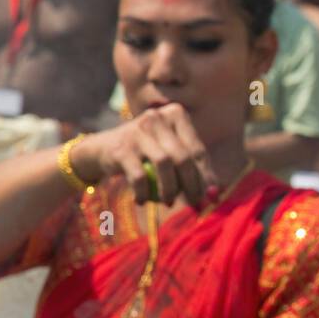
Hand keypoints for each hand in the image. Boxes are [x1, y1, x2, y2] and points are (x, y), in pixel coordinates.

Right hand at [72, 103, 217, 206]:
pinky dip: (144, 192)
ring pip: (164, 164)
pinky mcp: (121, 147)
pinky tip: (143, 201)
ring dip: (169, 189)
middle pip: (183, 156)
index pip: (197, 149)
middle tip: (192, 203)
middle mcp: (157, 117)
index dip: (206, 175)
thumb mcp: (171, 152)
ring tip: (168, 202)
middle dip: (191, 184)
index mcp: (176, 114)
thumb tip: (215, 193)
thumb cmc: (147, 152)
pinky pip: (139, 176)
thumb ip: (193, 168)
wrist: (104, 148)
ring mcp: (138, 130)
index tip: (210, 196)